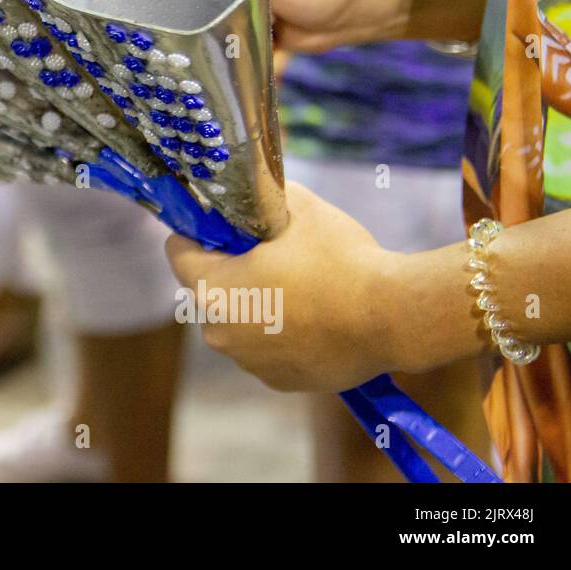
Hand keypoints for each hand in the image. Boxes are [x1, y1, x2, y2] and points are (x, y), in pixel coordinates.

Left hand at [165, 182, 403, 391]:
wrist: (393, 316)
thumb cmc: (340, 259)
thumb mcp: (298, 208)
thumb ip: (262, 196)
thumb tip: (252, 188)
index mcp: (212, 290)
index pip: (177, 252)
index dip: (197, 233)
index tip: (223, 226)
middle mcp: (219, 332)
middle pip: (206, 289)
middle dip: (229, 271)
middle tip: (269, 254)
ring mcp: (248, 362)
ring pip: (237, 321)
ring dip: (254, 305)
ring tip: (298, 287)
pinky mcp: (276, 380)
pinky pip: (263, 348)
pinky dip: (277, 334)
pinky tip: (312, 317)